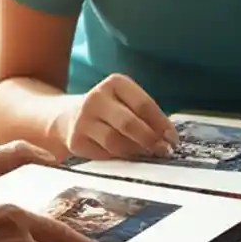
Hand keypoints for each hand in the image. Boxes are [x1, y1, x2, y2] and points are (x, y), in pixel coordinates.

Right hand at [60, 73, 178, 159]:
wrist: (67, 117)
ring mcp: (83, 120)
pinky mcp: (76, 141)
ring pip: (116, 142)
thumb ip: (146, 116)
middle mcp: (96, 98)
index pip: (143, 104)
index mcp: (115, 83)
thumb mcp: (126, 102)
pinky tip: (127, 157)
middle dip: (150, 140)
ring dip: (136, 152)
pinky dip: (120, 158)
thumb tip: (168, 139)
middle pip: (129, 123)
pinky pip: (104, 154)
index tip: (173, 139)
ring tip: (147, 155)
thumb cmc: (110, 111)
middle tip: (163, 151)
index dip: (161, 124)